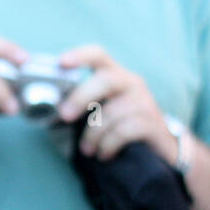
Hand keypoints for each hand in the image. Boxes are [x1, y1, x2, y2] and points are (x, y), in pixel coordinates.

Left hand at [56, 44, 179, 163]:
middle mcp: (132, 83)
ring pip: (112, 112)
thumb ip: (79, 103)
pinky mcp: (153, 124)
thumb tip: (48, 107)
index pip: (99, 55)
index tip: (62, 62)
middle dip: (81, 97)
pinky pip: (124, 132)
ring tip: (87, 149)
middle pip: (106, 80)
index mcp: (114, 75)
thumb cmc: (119, 125)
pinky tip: (104, 154)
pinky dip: (108, 145)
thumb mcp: (100, 109)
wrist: (161, 148)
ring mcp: (145, 102)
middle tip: (64, 115)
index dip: (80, 56)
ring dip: (93, 134)